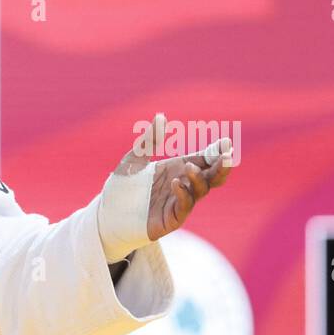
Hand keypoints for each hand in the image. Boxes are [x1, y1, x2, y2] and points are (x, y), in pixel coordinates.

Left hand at [112, 112, 234, 241]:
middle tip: (227, 157)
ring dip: (199, 177)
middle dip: (222, 166)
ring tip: (187, 167)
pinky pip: (185, 205)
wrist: (107, 215)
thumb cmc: (122, 187)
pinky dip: (183, 194)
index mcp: (178, 167)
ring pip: (201, 190)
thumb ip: (148, 141)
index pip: (205, 158)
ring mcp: (180, 201)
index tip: (226, 142)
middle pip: (212, 175)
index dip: (217, 151)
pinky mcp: (172, 218)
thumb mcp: (133, 161)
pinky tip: (176, 183)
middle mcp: (183, 183)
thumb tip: (161, 116)